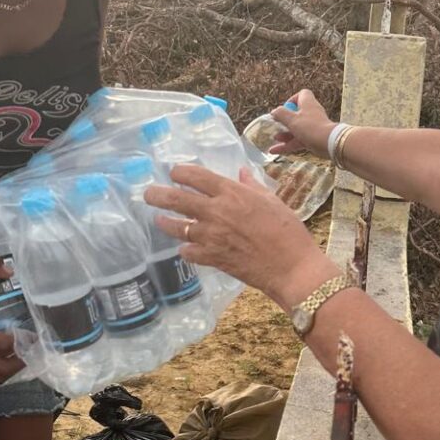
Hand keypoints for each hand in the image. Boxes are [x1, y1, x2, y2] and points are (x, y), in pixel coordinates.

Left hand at [146, 164, 333, 303]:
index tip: (174, 172)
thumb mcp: (272, 201)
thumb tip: (241, 174)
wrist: (291, 267)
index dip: (181, 172)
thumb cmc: (288, 231)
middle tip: (148, 194)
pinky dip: (185, 248)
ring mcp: (211, 236)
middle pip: (177, 199)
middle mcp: (217, 212)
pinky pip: (188, 251)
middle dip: (158, 194)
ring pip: (178, 226)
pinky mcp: (212, 258)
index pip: (197, 176)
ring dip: (165, 222)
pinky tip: (185, 247)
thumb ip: (252, 186)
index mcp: (232, 193)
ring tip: (159, 219)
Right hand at [269, 89, 334, 157]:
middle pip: (297, 114)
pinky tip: (275, 151)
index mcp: (308, 103)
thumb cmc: (310, 127)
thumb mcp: (292, 119)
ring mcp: (313, 127)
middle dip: (285, 120)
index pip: (302, 94)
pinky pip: (298, 141)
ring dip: (285, 134)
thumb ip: (281, 114)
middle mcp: (311, 114)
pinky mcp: (313, 139)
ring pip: (297, 129)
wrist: (328, 143)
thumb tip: (274, 111)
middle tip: (277, 124)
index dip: (292, 100)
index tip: (284, 108)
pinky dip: (287, 145)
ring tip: (274, 138)